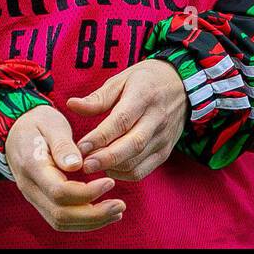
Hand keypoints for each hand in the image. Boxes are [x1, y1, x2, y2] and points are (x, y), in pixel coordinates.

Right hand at [5, 106, 125, 231]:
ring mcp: (34, 197)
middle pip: (60, 214)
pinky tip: (103, 214)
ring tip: (116, 211)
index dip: (87, 192)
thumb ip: (63, 146)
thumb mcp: (51, 124)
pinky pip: (60, 219)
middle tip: (120, 205)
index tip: (110, 182)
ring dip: (91, 222)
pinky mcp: (41, 201)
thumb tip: (77, 166)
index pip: (59, 191)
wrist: (16, 130)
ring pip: (60, 222)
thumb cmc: (38, 123)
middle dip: (93, 215)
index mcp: (32, 166)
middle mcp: (30, 187)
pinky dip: (83, 221)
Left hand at [66, 59, 189, 181]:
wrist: (181, 85)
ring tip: (92, 165)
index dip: (100, 136)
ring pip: (137, 161)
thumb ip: (98, 97)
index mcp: (144, 96)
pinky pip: (143, 170)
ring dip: (112, 168)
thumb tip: (71, 105)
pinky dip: (123, 174)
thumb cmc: (145, 81)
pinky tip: (108, 168)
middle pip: (132, 145)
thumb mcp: (122, 80)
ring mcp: (163, 137)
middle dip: (106, 158)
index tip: (80, 147)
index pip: (122, 121)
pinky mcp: (165, 151)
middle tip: (84, 165)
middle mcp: (157, 119)